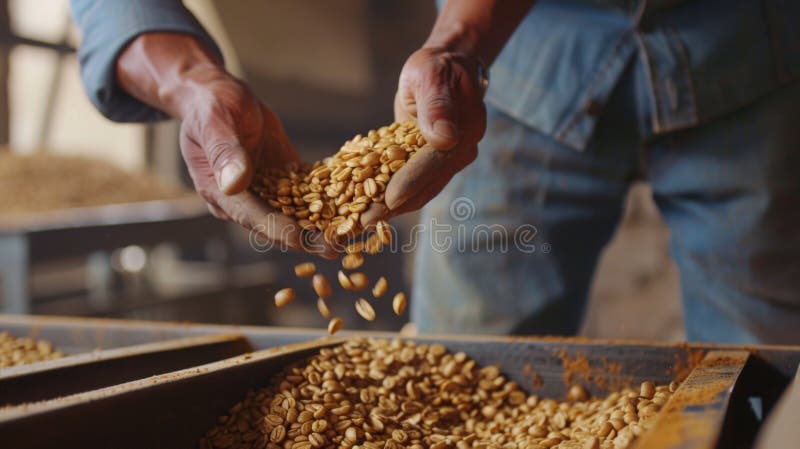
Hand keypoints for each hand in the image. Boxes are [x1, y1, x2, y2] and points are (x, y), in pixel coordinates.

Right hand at [116, 34, 334, 256]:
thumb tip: (234, 183)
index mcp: (222, 192)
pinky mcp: (283, 179)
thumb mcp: (215, 123)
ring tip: (354, 230)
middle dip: (309, 236)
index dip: (278, 229)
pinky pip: (308, 192)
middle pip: (279, 223)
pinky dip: (330, 196)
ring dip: (325, 222)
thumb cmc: (211, 106)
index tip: (303, 240)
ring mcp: (265, 191)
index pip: (252, 217)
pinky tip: (356, 199)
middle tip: (339, 246)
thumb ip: (225, 153)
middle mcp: (245, 200)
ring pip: (298, 213)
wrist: (218, 94)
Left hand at [362, 47, 485, 224]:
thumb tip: (444, 137)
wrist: (443, 69)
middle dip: (394, 206)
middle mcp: (458, 153)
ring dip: (388, 208)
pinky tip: (362, 207)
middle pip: (426, 185)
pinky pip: (409, 184)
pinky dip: (386, 196)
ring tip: (358, 223)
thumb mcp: (431, 76)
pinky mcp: (430, 166)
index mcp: (465, 131)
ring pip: (417, 191)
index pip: (436, 162)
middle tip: (363, 223)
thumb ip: (437, 105)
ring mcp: (445, 162)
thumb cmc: (436, 68)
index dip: (412, 182)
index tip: (389, 200)